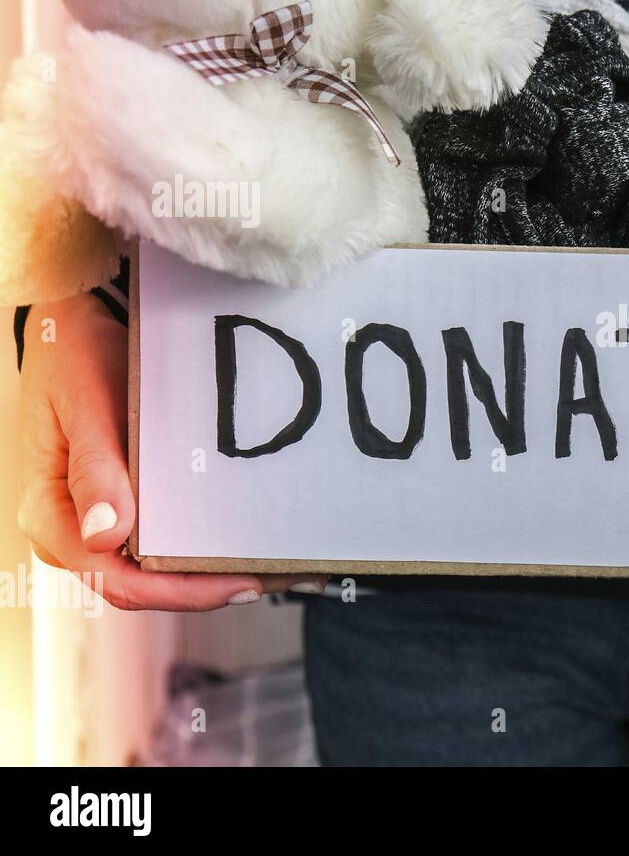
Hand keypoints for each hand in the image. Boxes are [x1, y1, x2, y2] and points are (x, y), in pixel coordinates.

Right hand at [16, 293, 325, 610]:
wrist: (78, 325)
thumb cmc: (74, 356)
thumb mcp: (83, 402)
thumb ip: (93, 468)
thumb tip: (107, 535)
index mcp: (53, 518)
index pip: (119, 580)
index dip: (180, 592)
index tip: (239, 582)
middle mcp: (76, 532)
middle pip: (148, 584)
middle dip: (214, 586)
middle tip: (284, 576)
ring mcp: (103, 522)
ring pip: (162, 568)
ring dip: (220, 570)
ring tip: (286, 565)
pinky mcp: (131, 506)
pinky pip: (170, 538)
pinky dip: (213, 542)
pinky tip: (258, 539)